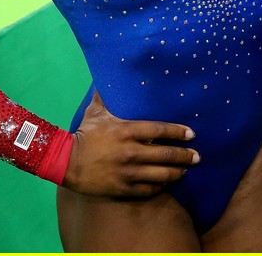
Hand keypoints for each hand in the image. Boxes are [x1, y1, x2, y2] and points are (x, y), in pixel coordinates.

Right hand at [62, 91, 198, 197]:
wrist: (64, 162)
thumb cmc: (84, 134)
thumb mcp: (96, 111)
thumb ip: (107, 93)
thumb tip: (112, 71)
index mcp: (127, 130)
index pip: (161, 130)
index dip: (179, 132)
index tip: (192, 134)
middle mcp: (131, 152)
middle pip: (167, 155)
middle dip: (186, 156)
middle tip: (197, 156)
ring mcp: (128, 173)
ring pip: (162, 174)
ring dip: (177, 172)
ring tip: (186, 170)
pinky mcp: (123, 188)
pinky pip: (149, 189)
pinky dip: (161, 186)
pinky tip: (167, 181)